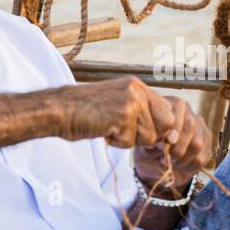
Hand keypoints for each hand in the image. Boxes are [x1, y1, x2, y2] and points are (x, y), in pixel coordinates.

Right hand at [55, 80, 210, 190]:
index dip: (161, 127)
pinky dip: (117, 143)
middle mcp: (138, 91)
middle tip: (126, 132)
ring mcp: (132, 102)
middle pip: (166, 124)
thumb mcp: (117, 103)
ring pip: (148, 136)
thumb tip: (166, 132)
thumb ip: (140, 111)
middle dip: (150, 135)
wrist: (61, 109)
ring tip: (110, 128)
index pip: (168, 110)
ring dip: (129, 140)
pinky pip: (130, 142)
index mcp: (137, 86)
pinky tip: (103, 131)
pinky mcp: (123, 116)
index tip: (149, 135)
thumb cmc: (86, 110)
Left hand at [132, 95, 211, 193]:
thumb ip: (150, 146)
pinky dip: (191, 166)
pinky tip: (182, 167)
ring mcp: (200, 126)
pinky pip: (203, 156)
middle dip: (177, 147)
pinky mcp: (207, 141)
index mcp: (171, 106)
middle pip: (190, 126)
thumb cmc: (148, 151)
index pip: (179, 110)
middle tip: (167, 159)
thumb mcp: (143, 149)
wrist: (157, 164)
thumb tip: (161, 146)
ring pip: (198, 143)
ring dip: (184, 158)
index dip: (173, 128)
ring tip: (173, 163)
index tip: (165, 144)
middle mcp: (188, 112)